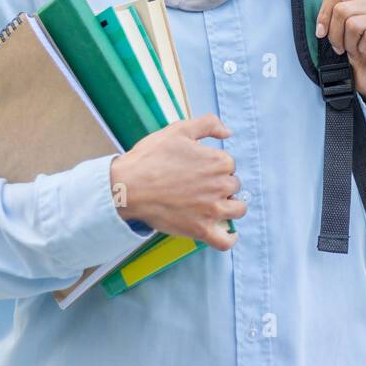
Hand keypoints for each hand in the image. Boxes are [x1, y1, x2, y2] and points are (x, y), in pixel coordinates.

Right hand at [109, 114, 243, 250]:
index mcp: (218, 161)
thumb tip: (228, 132)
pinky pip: (226, 241)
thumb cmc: (150, 158)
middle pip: (233, 186)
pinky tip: (226, 233)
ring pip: (237, 210)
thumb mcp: (179, 130)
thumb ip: (208, 124)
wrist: (128, 187)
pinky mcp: (201, 230)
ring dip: (229, 207)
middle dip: (220, 185)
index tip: (199, 170)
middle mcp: (221, 186)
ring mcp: (212, 210)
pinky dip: (230, 239)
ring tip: (213, 205)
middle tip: (198, 186)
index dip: (215, 166)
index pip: (229, 165)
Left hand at [314, 0, 365, 110]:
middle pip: (342, 10)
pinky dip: (364, 49)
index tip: (322, 34)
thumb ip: (333, 19)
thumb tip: (321, 26)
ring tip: (357, 51)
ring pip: (354, 24)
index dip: (323, 15)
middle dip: (335, 34)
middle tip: (343, 48)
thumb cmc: (358, 56)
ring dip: (350, 44)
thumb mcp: (339, 34)